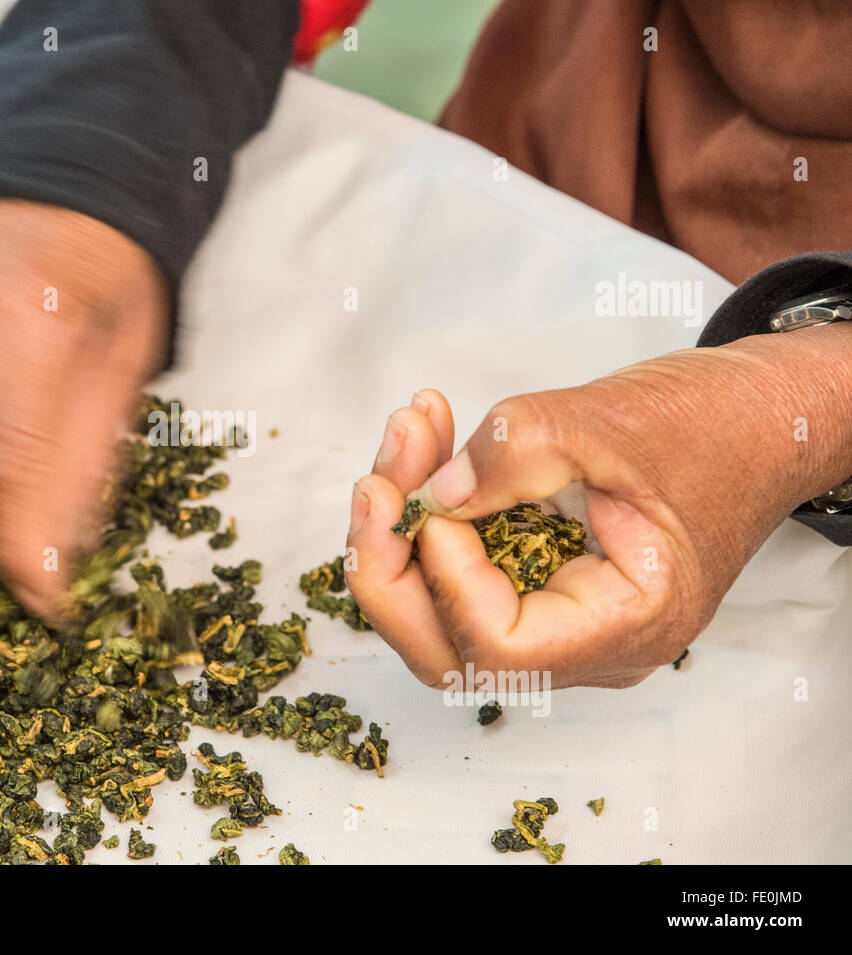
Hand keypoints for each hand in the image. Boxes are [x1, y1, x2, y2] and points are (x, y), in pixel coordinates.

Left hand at [345, 326, 851, 688]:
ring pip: (442, 611)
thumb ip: (517, 453)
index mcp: (628, 623)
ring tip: (410, 432)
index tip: (435, 498)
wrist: (761, 421)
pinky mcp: (541, 583)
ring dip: (403, 525)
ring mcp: (561, 618)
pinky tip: (428, 443)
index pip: (496, 646)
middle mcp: (588, 642)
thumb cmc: (716, 425)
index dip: (443, 577)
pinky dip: (433, 510)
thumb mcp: (612, 420)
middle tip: (376, 480)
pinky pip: (464, 571)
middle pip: (447, 650)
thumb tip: (432, 494)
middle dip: (392, 565)